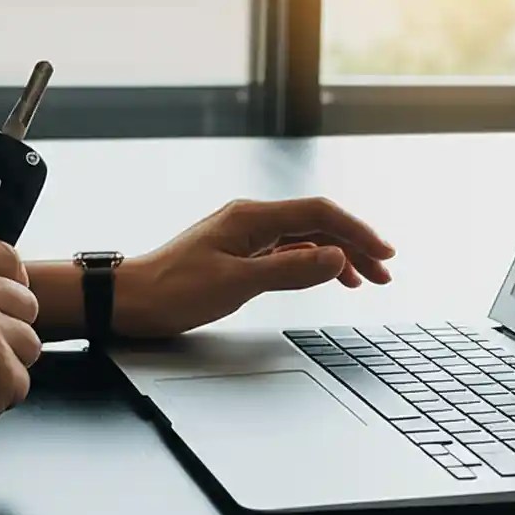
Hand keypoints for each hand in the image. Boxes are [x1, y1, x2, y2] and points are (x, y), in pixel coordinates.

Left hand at [114, 198, 395, 336]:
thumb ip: (289, 271)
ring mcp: (245, 237)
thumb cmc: (172, 291)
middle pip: (317, 225)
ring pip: (305, 240)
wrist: (129, 300)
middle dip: (355, 247)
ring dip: (338, 257)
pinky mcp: (238, 255)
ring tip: (365, 280)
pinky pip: (288, 253)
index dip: (357, 233)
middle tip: (384, 273)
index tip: (384, 254)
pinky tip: (326, 277)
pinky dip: (313, 265)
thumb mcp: (236, 284)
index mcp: (251, 218)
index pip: (320, 214)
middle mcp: (250, 221)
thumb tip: (335, 258)